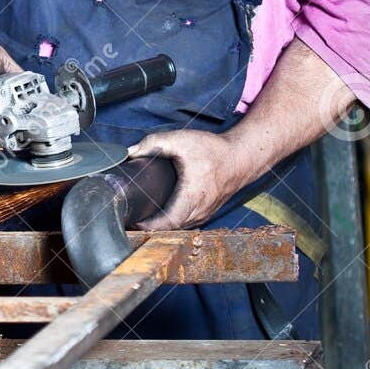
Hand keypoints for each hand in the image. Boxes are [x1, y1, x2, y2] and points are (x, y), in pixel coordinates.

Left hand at [125, 129, 248, 229]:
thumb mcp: (181, 139)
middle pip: (171, 229)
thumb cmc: (212, 150)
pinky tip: (160, 215)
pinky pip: (186, 224)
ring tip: (142, 218)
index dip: (148, 225)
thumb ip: (153, 143)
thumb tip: (129, 152)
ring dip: (161, 226)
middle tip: (130, 218)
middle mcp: (199, 210)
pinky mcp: (207, 213)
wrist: (240, 157)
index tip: (132, 220)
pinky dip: (172, 222)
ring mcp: (205, 214)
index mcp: (192, 196)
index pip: (167, 222)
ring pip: (179, 228)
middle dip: (150, 226)